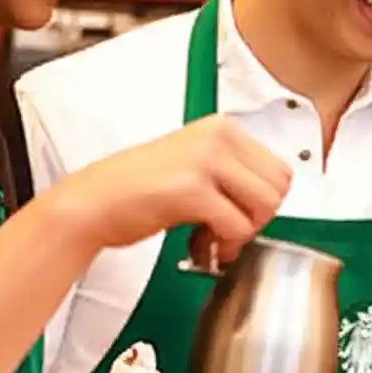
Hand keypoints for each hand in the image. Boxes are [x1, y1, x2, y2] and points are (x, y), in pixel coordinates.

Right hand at [59, 115, 290, 258]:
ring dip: (242, 233)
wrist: (92, 204)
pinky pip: (238, 226)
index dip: (260, 203)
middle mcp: (218, 135)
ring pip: (266, 206)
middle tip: (223, 231)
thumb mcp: (194, 167)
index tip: (233, 215)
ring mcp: (206, 159)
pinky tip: (197, 243)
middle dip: (256, 218)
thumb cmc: (138, 191)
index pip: (279, 169)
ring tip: (209, 237)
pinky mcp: (193, 188)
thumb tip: (268, 203)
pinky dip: (223, 245)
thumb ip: (233, 176)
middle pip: (279, 187)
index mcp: (222, 127)